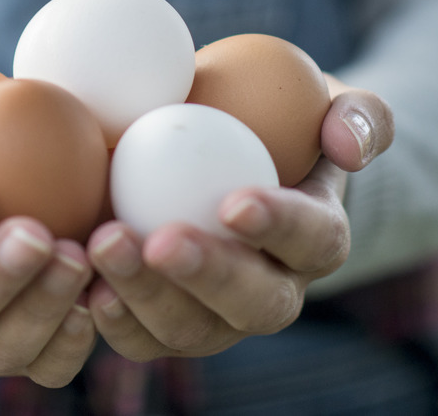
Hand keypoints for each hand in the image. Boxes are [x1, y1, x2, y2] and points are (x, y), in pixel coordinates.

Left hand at [85, 82, 393, 360]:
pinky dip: (109, 316)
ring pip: (191, 330)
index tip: (233, 202)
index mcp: (318, 237)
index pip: (313, 240)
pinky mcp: (162, 327)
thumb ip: (357, 113)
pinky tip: (80, 282)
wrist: (217, 152)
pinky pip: (140, 338)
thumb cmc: (276, 119)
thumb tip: (349, 147)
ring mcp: (217, 318)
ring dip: (145, 295)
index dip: (279, 227)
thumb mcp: (325, 99)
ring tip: (102, 246)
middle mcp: (274, 291)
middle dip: (208, 278)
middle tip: (159, 240)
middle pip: (254, 304)